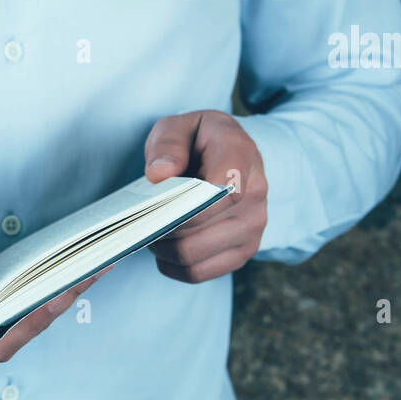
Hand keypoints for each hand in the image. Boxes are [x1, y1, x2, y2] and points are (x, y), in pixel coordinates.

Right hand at [0, 267, 111, 377]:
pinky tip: (54, 271)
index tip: (63, 289)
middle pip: (25, 329)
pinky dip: (37, 296)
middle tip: (94, 262)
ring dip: (54, 295)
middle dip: (60, 297)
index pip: (2, 337)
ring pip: (24, 324)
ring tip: (85, 261)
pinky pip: (14, 317)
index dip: (35, 315)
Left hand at [143, 110, 266, 283]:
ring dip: (163, 249)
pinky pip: (200, 273)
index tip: (159, 203)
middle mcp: (257, 192)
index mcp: (241, 153)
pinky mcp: (245, 250)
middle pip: (199, 229)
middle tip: (144, 218)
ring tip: (154, 231)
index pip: (224, 189)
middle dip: (161, 227)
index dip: (187, 205)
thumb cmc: (197, 141)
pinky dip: (174, 266)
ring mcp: (254, 225)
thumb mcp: (178, 126)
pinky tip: (166, 249)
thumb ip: (168, 143)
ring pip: (194, 255)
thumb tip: (160, 174)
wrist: (229, 154)